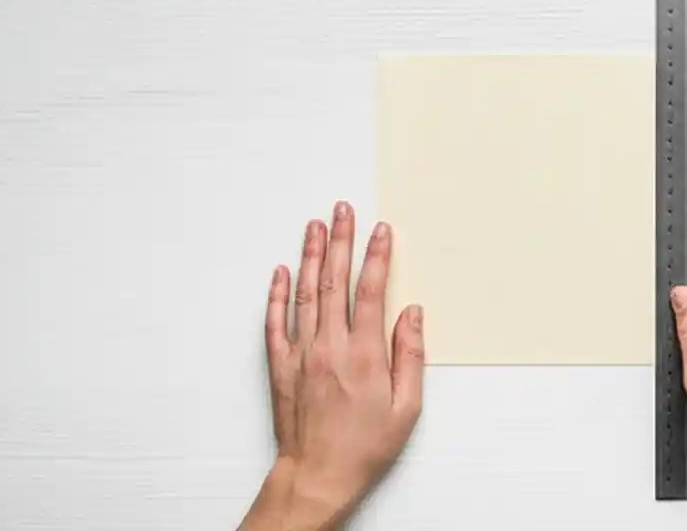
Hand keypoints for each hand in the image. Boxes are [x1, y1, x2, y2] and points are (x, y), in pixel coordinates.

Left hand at [242, 201, 424, 530]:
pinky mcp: (280, 367)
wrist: (317, 476)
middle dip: (340, 241)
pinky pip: (275, 322)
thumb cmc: (364, 447)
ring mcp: (301, 355)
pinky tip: (281, 272)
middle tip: (342, 210)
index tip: (381, 230)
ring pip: (305, 294)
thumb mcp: (406, 408)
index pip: (370, 291)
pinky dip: (277, 294)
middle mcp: (329, 347)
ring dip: (310, 256)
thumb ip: (410, 356)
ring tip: (314, 225)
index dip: (376, 256)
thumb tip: (411, 314)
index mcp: (364, 355)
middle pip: (334, 281)